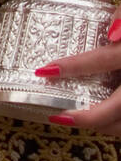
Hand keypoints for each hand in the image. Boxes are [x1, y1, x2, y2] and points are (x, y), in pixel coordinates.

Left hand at [31, 13, 120, 135]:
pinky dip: (118, 128)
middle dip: (89, 117)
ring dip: (104, 127)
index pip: (105, 59)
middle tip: (58, 116)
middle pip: (119, 108)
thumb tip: (110, 33)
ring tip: (77, 120)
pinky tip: (106, 123)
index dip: (75, 66)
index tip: (46, 71)